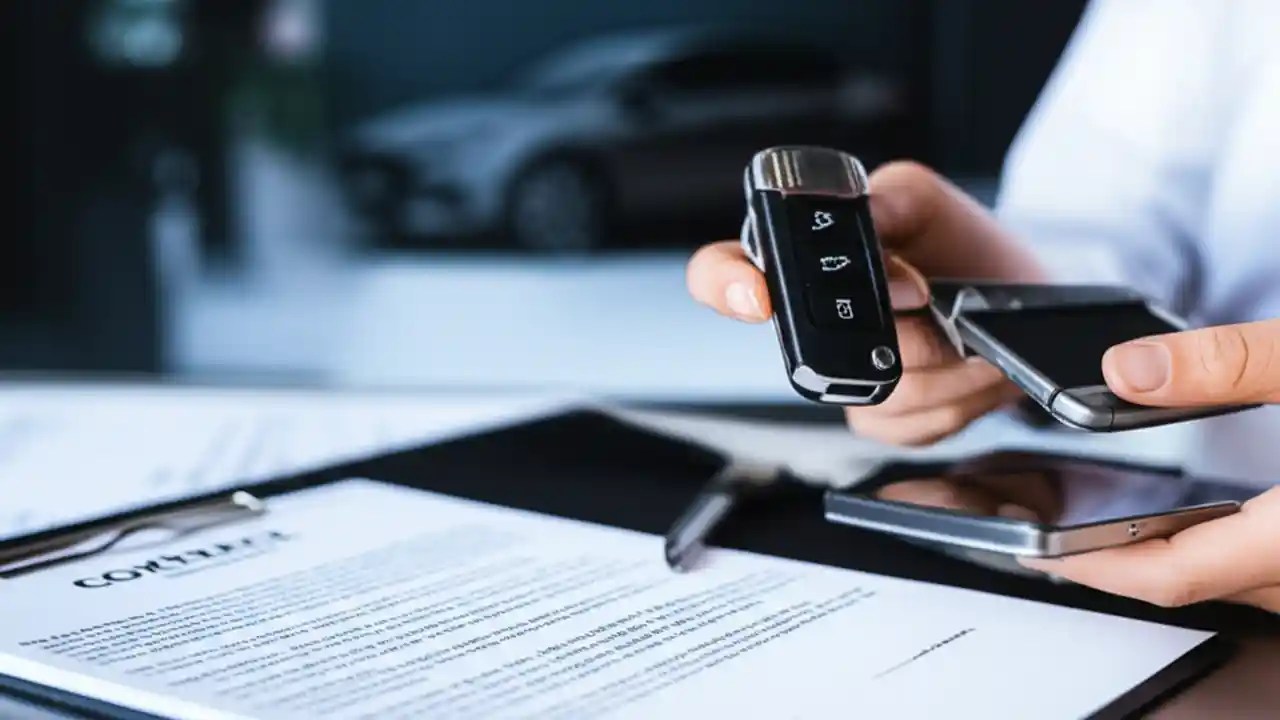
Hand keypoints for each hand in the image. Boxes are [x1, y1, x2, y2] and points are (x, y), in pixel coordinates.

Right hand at [686, 161, 1046, 444]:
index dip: (726, 284)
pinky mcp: (883, 419)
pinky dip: (958, 394)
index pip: (725, 269)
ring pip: (878, 392)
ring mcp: (845, 375)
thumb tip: (872, 234)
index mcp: (801, 260)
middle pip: (815, 353)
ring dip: (942, 359)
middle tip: (929, 300)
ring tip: (965, 327)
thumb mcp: (928, 201)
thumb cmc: (963, 247)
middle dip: (891, 332)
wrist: (1020, 303)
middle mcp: (810, 324)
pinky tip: (969, 365)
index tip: (759, 296)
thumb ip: (893, 202)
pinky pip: (910, 423)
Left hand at [1022, 319, 1279, 611]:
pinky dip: (1214, 547)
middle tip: (1051, 539)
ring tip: (1105, 531)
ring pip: (1231, 581)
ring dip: (1167, 559)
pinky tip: (1197, 519)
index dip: (1093, 566)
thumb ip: (1231, 362)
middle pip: (1192, 583)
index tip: (1034, 550)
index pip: (1171, 574)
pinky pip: (1263, 568)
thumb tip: (1128, 370)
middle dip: (1115, 564)